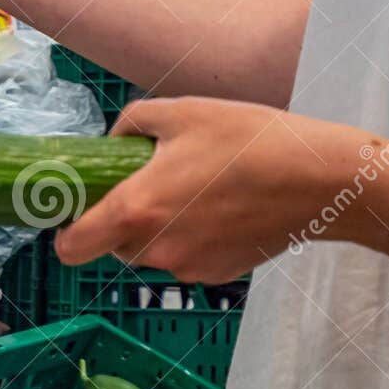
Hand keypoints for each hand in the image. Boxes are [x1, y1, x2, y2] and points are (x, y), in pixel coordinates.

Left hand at [54, 97, 388, 282]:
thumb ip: (132, 124)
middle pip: (113, 247)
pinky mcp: (216, 276)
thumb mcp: (183, 112)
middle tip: (152, 182)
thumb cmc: (251, 139)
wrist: (322, 183)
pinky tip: (223, 207)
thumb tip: (114, 141)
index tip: (79, 211)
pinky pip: (184, 258)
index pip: (70, 248)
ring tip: (196, 188)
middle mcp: (155, 249)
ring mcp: (186, 268)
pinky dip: (191, 238)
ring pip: (150, 253)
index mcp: (136, 210)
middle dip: (122, 220)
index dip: (66, 232)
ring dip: (158, 228)